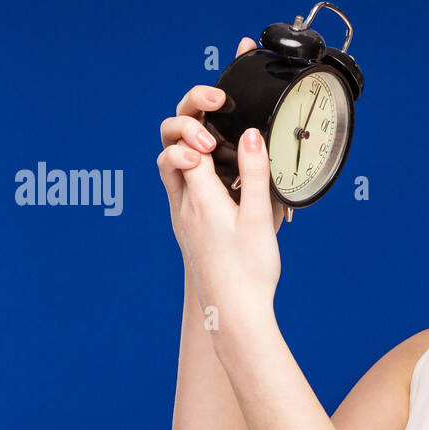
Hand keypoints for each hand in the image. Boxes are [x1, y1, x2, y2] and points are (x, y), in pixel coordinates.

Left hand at [174, 119, 280, 334]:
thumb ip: (255, 173)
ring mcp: (183, 218)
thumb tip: (250, 134)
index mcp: (201, 197)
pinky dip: (192, 171)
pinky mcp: (189, 231)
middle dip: (186, 125)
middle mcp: (184, 205)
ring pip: (171, 170)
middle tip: (214, 115)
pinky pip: (180, 189)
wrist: (234, 314)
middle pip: (169, 150)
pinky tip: (218, 179)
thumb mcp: (259, 218)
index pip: (187, 144)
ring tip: (215, 144)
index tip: (225, 118)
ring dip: (187, 149)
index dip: (202, 122)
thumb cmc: (249, 271)